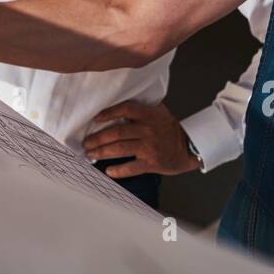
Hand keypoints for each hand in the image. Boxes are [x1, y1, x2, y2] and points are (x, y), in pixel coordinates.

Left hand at [83, 101, 200, 177]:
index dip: (108, 113)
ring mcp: (149, 147)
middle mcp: (147, 130)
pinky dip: (119, 171)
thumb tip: (115, 103)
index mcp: (148, 115)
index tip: (95, 118)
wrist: (188, 147)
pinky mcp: (151, 163)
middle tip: (86, 142)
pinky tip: (109, 171)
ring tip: (90, 154)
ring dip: (102, 152)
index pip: (125, 109)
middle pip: (117, 132)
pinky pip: (132, 168)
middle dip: (98, 138)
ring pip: (120, 149)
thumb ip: (140, 107)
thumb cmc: (168, 128)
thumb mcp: (158, 111)